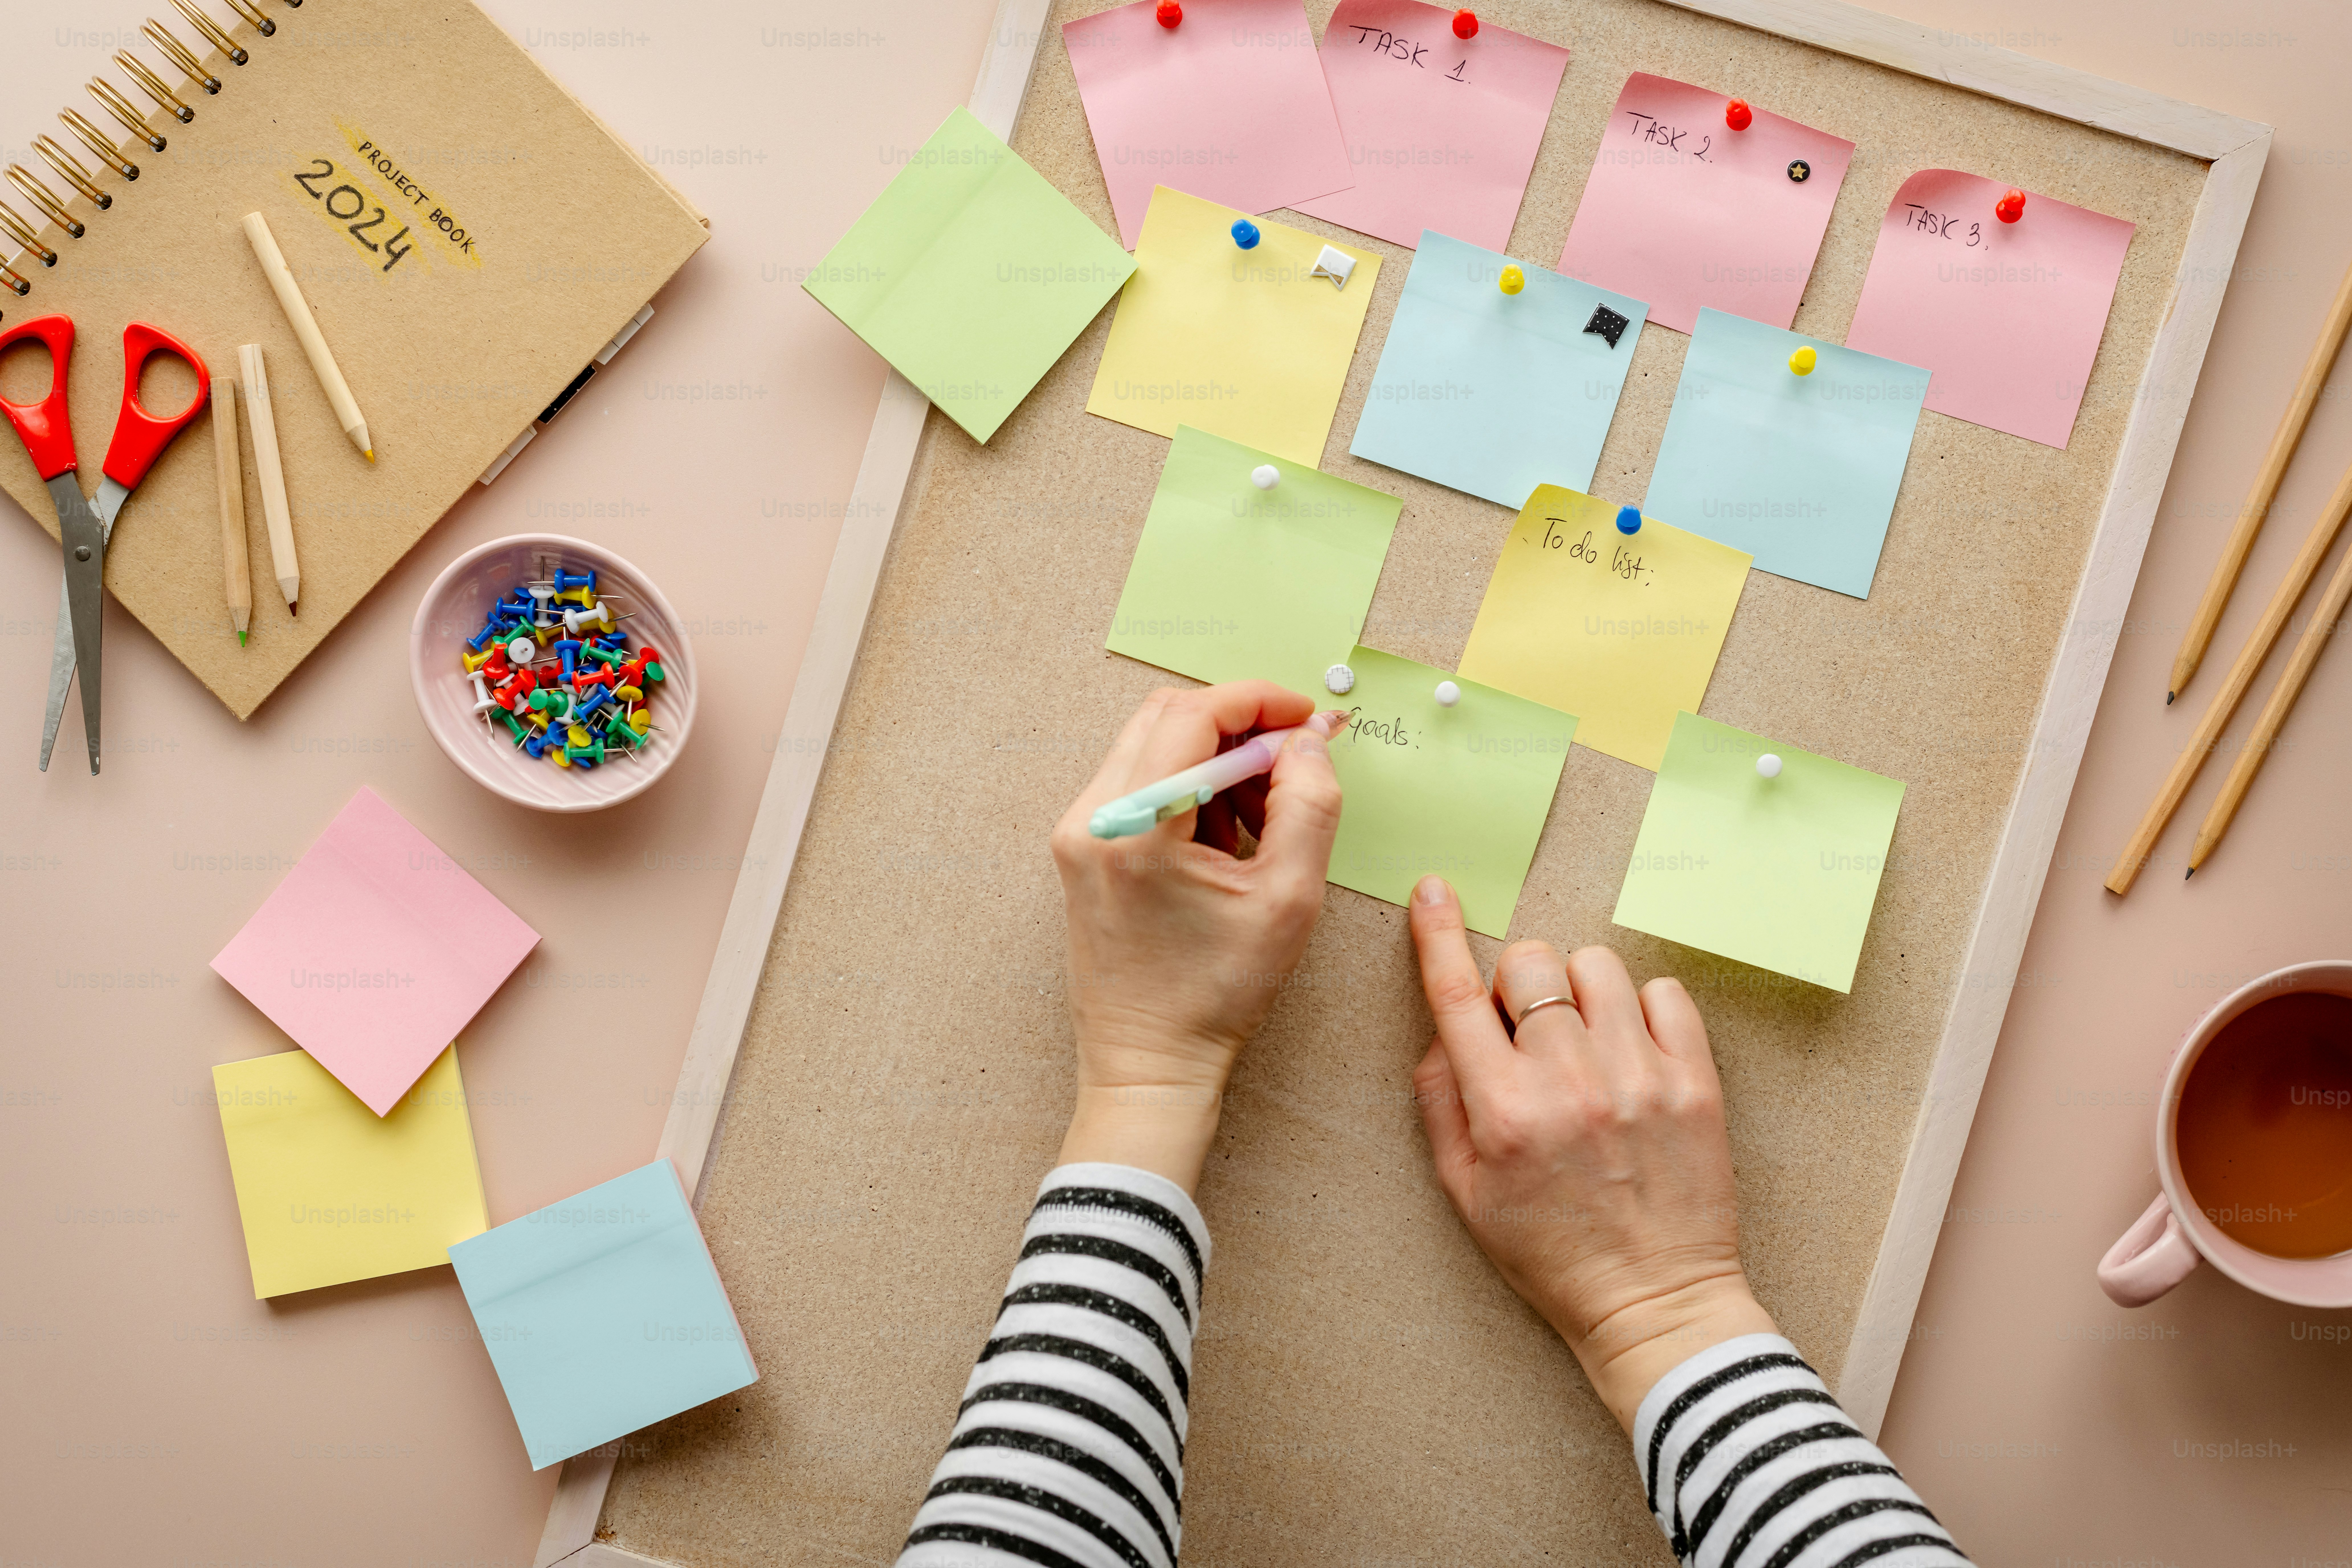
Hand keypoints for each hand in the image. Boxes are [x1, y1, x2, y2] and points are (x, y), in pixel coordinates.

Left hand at [1050, 683, 1344, 1192]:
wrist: (1150, 1061)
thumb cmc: (1216, 992)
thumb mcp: (1288, 897)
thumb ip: (1308, 804)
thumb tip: (1310, 741)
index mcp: (1135, 826)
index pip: (1193, 716)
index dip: (1258, 702)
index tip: (1305, 718)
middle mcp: (1091, 818)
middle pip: (1167, 719)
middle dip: (1239, 726)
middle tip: (1293, 757)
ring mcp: (1078, 832)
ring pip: (1153, 747)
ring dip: (1215, 759)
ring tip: (1264, 813)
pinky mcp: (1081, 849)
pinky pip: (1139, 785)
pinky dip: (1188, 790)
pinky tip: (1226, 836)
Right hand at [1407, 876, 1778, 1429]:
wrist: (1652, 1303)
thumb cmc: (1550, 1252)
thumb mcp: (1466, 1191)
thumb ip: (1442, 1102)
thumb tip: (1445, 1031)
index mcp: (1503, 1112)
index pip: (1458, 995)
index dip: (1439, 933)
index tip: (1435, 890)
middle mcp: (1568, 1085)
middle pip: (1531, 964)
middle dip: (1521, 982)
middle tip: (1532, 1030)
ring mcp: (1637, 1080)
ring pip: (1597, 968)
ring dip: (1582, 991)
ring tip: (1589, 1040)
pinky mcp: (1695, 1085)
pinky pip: (1665, 994)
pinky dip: (1645, 1010)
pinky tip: (1635, 1052)